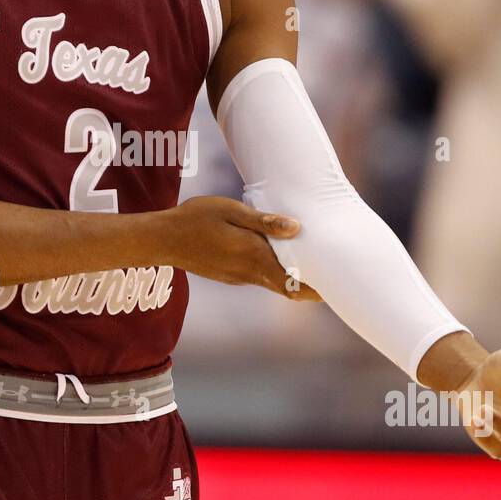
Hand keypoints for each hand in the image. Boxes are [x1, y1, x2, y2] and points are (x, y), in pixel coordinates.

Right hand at [166, 196, 320, 299]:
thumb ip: (265, 222)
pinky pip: (258, 276)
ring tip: (310, 263)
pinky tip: (276, 257)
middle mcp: (249, 273)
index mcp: (254, 257)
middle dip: (310, 285)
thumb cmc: (197, 218)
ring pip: (273, 282)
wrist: (164, 239)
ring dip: (291, 277)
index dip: (316, 288)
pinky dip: (273, 272)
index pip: (293, 283)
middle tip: (332, 277)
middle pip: (287, 287)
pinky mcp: (229, 275)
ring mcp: (238, 277)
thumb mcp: (232, 211)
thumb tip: (298, 228)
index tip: (336, 285)